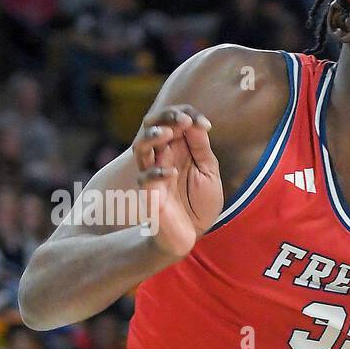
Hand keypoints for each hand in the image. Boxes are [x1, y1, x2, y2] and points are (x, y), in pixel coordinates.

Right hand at [131, 104, 222, 258]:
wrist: (191, 233)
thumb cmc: (198, 202)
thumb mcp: (208, 172)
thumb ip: (201, 149)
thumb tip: (196, 123)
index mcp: (178, 148)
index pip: (174, 120)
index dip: (187, 115)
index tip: (205, 124)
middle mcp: (162, 156)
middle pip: (153, 126)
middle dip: (165, 117)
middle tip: (182, 118)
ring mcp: (153, 173)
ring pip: (140, 147)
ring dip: (152, 137)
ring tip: (168, 133)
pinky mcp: (149, 193)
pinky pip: (145, 179)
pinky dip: (156, 173)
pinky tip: (172, 173)